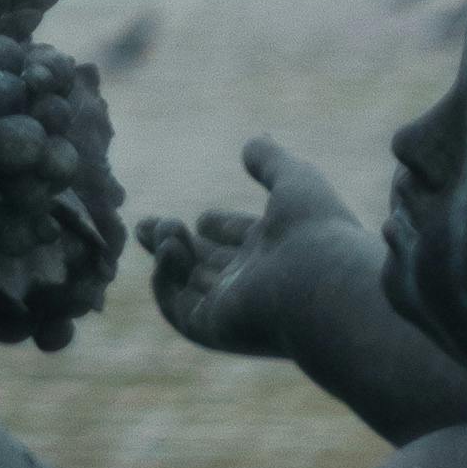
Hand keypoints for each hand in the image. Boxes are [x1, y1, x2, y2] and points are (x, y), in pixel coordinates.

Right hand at [139, 139, 364, 364]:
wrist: (324, 282)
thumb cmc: (317, 231)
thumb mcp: (295, 180)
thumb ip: (271, 161)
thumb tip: (253, 140)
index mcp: (277, 251)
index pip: (239, 241)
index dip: (219, 227)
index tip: (201, 218)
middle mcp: (255, 283)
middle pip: (206, 264)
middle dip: (173, 243)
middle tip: (142, 225)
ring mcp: (234, 308)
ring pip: (187, 284)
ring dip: (166, 254)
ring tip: (156, 228)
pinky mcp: (214, 327)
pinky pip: (177, 308)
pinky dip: (165, 278)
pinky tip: (171, 248)